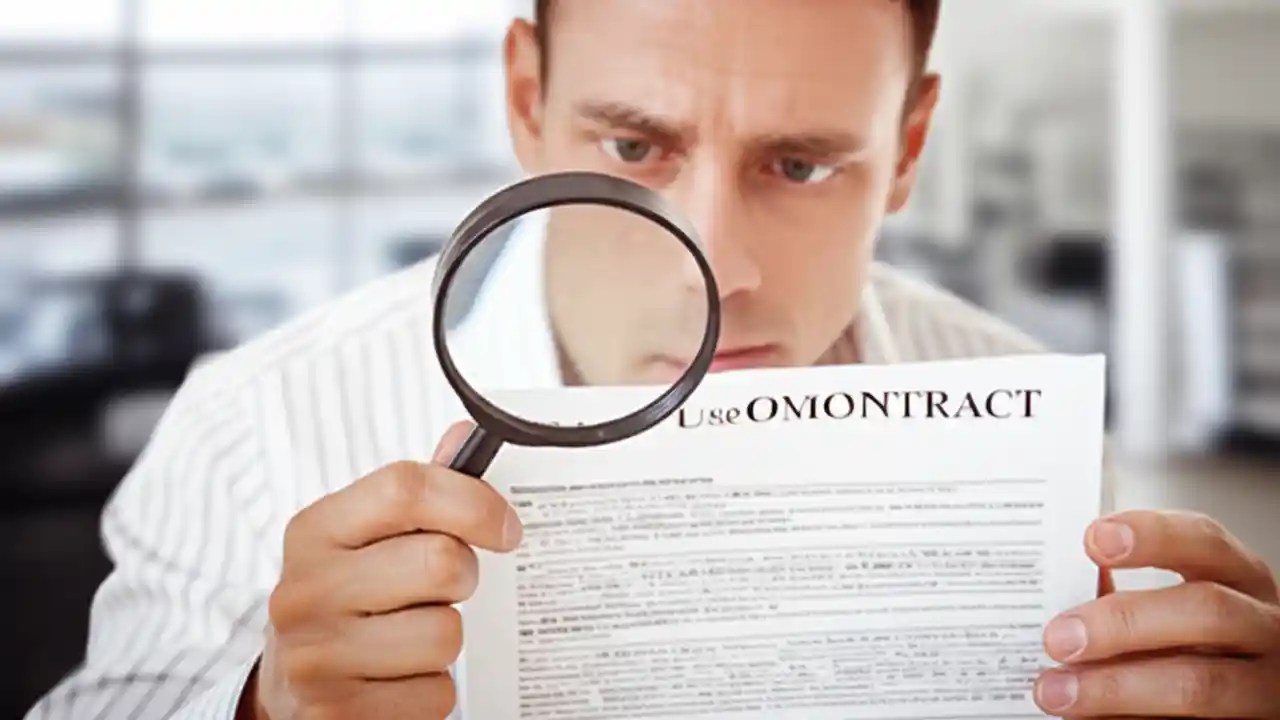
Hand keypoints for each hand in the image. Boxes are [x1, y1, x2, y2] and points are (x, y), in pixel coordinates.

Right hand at [249, 423, 521, 719]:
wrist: (288, 684)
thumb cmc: (347, 597)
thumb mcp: (366, 538)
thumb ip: (417, 492)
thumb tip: (465, 436)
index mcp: (315, 531)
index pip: (405, 489)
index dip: (473, 502)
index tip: (506, 528)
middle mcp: (306, 592)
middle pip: (441, 563)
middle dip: (463, 577)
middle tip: (449, 588)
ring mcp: (316, 659)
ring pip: (445, 636)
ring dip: (447, 640)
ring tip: (414, 636)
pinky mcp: (336, 716)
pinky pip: (435, 695)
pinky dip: (433, 690)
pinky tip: (401, 679)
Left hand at [1035, 510, 1279, 717]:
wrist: (1227, 706)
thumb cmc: (1190, 647)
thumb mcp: (1169, 612)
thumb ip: (1126, 601)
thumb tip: (1058, 595)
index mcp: (1238, 578)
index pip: (1205, 541)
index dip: (1153, 536)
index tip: (1095, 540)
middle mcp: (1263, 626)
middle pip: (1206, 610)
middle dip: (1124, 622)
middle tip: (1059, 637)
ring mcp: (1265, 684)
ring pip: (1200, 684)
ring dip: (1118, 688)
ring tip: (1059, 692)